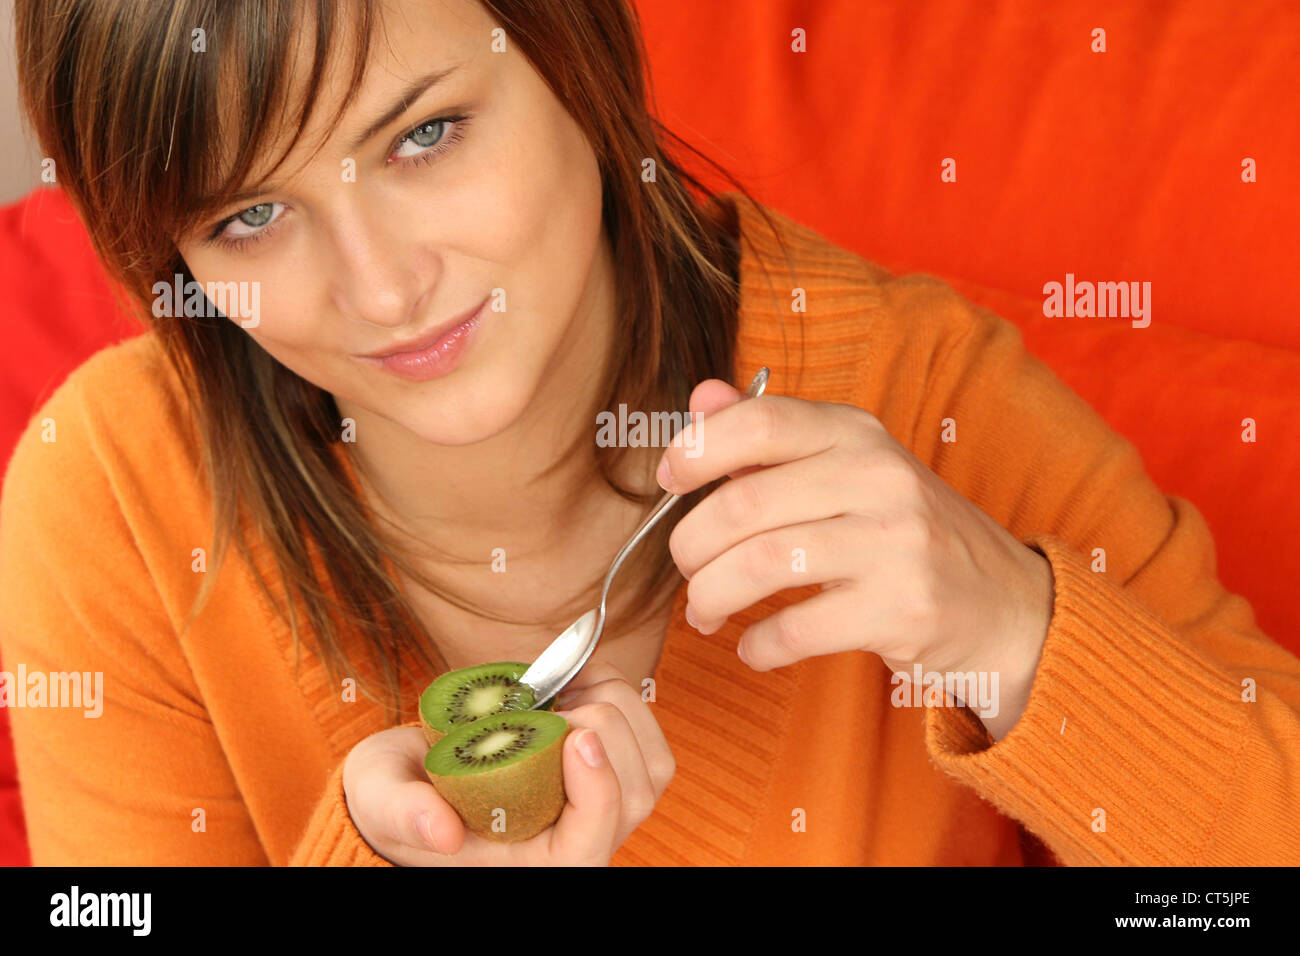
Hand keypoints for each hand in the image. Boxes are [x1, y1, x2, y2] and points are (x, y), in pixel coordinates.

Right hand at [342, 663, 673, 863]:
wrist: (409, 783)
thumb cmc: (397, 795)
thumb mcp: (381, 799)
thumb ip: (403, 813)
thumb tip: (442, 831)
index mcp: (531, 867)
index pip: (590, 843)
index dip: (597, 788)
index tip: (573, 731)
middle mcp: (575, 847)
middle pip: (632, 796)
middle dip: (603, 730)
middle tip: (550, 699)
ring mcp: (598, 815)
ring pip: (651, 769)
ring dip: (620, 709)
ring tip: (565, 686)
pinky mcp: (608, 780)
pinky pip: (648, 745)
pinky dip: (623, 701)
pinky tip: (578, 682)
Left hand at [656, 379, 1054, 740]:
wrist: (1000, 599)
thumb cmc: (900, 528)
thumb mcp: (845, 465)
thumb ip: (768, 435)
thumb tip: (700, 398)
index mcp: (855, 432)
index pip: (759, 422)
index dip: (695, 450)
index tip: (668, 482)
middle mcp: (878, 476)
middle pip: (743, 505)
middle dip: (690, 546)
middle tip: (685, 568)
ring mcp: (895, 543)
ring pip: (760, 566)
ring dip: (710, 597)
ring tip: (703, 611)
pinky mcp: (903, 608)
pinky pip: (796, 629)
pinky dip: (757, 645)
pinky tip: (753, 646)